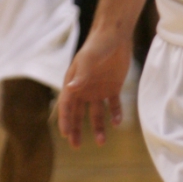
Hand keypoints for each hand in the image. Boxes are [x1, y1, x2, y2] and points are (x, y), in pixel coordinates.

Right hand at [58, 31, 133, 148]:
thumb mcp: (88, 59)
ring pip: (96, 113)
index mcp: (73, 83)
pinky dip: (115, 115)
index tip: (65, 134)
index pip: (66, 105)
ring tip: (101, 142)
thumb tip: (70, 89)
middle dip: (76, 129)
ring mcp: (98, 89)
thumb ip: (81, 75)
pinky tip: (117, 123)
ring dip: (97, 127)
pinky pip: (113, 106)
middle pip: (78, 114)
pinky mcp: (113, 88)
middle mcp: (84, 89)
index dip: (65, 120)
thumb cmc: (97, 45)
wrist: (115, 35)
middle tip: (76, 145)